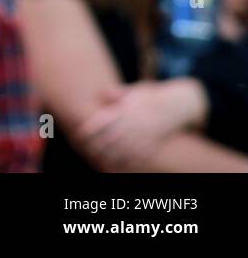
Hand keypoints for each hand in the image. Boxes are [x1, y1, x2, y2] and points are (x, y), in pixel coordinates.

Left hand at [79, 79, 207, 170]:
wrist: (177, 105)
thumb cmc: (150, 96)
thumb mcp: (134, 90)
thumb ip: (117, 93)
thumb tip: (101, 93)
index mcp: (127, 109)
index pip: (105, 121)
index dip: (91, 128)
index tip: (80, 133)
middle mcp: (135, 124)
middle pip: (111, 138)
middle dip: (97, 145)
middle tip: (86, 149)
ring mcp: (145, 136)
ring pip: (124, 151)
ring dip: (110, 157)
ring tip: (98, 161)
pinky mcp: (153, 145)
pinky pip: (140, 158)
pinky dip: (128, 164)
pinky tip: (119, 167)